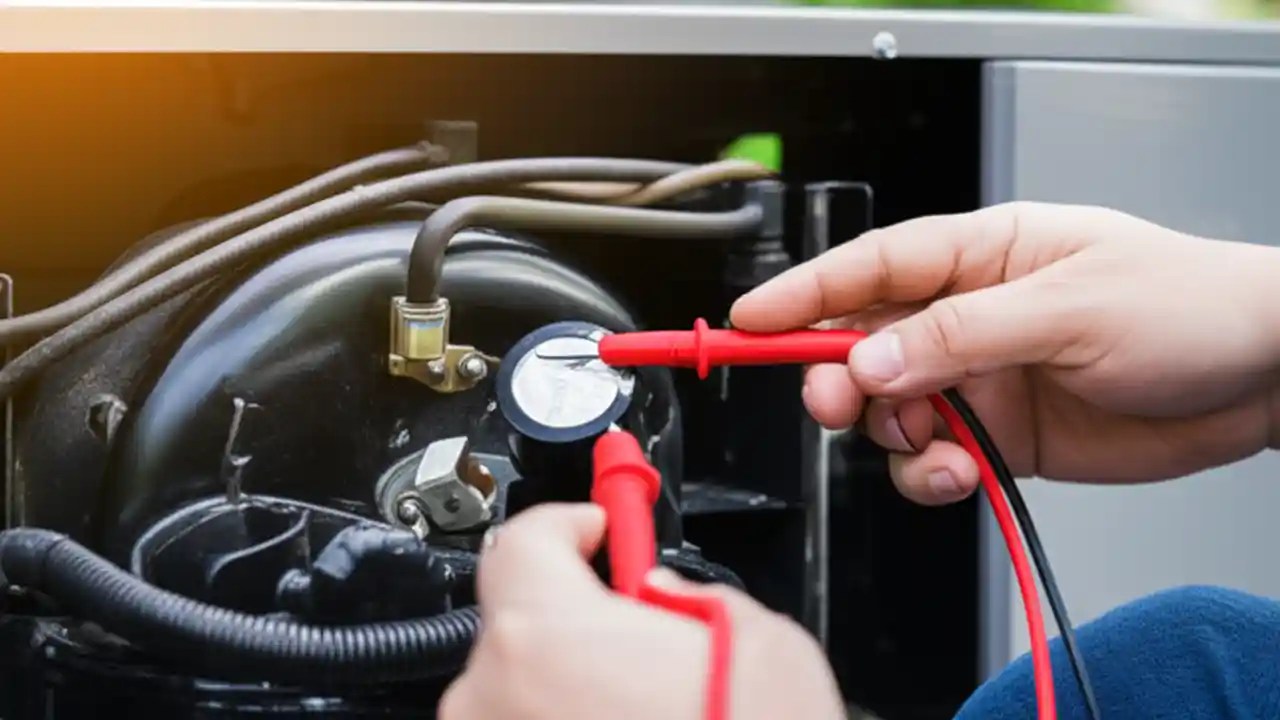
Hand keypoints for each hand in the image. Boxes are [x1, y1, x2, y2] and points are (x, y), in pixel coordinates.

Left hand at [438, 503, 844, 719]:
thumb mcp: (755, 640)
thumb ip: (685, 596)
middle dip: (578, 621)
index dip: (570, 524)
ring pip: (520, 695)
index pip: (524, 540)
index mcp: (547, 633)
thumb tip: (655, 594)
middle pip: (520, 624)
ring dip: (568, 690)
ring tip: (644, 714)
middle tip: (643, 639)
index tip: (596, 528)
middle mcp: (495, 699)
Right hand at [731, 202, 1279, 504]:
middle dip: (838, 375)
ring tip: (934, 446)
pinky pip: (933, 455)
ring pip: (892, 408)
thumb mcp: (1069, 309)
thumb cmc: (1189, 307)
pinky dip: (928, 471)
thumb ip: (961, 336)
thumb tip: (873, 358)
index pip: (873, 265)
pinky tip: (957, 471)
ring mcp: (983, 376)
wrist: (1263, 379)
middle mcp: (972, 315)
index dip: (804, 292)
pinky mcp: (1001, 434)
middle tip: (836, 402)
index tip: (749, 320)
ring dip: (892, 434)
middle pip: (866, 341)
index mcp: (984, 254)